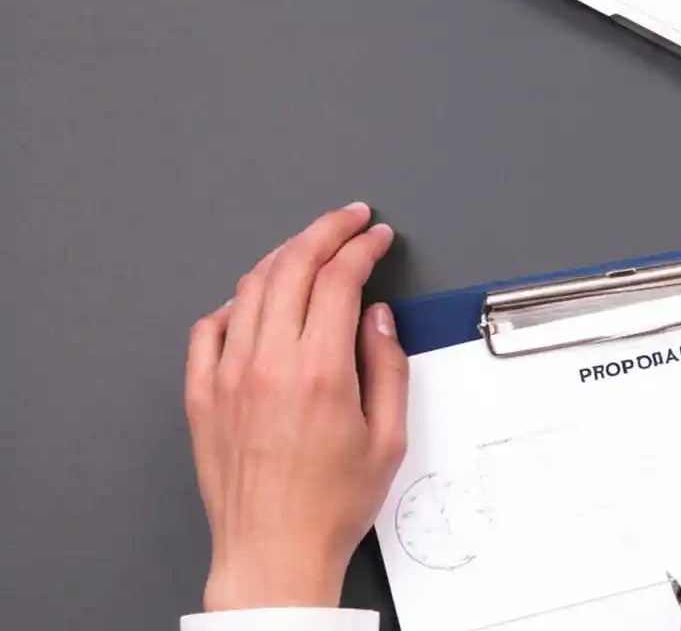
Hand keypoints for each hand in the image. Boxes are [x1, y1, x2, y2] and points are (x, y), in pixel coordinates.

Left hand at [184, 202, 407, 610]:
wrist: (273, 552)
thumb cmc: (329, 506)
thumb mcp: (387, 439)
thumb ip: (387, 368)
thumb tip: (377, 319)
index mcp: (318, 372)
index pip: (338, 278)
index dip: (361, 247)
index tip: (375, 236)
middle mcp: (267, 364)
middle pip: (292, 266)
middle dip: (325, 231)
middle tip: (347, 220)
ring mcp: (227, 375)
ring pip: (250, 286)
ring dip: (284, 256)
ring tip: (308, 248)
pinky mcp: (201, 394)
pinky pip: (210, 326)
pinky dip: (236, 301)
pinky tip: (255, 301)